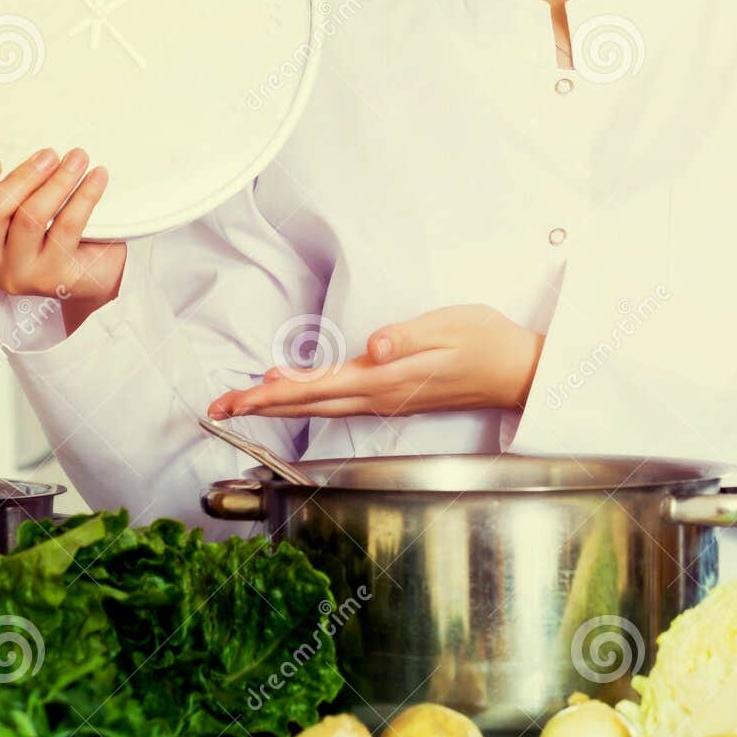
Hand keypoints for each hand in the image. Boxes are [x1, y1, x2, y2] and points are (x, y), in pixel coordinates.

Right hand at [0, 146, 126, 333]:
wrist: (90, 279)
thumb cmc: (50, 238)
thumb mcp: (16, 214)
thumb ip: (7, 190)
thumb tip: (27, 145)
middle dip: (24, 175)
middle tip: (50, 154)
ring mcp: (19, 274)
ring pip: (31, 218)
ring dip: (57, 181)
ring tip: (77, 158)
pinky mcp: (53, 278)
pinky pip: (68, 226)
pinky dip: (85, 195)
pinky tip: (97, 176)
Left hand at [206, 304, 544, 421]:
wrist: (519, 372)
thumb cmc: (487, 342)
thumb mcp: (451, 327)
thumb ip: (407, 337)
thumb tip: (372, 348)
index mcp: (386, 379)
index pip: (316, 388)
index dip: (271, 394)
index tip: (234, 399)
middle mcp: (380, 397)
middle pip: (308, 405)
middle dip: (260, 406)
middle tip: (217, 409)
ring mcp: (387, 402)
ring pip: (321, 407)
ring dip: (279, 404)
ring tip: (243, 402)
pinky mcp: (394, 398)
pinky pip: (339, 403)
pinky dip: (309, 398)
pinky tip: (296, 389)